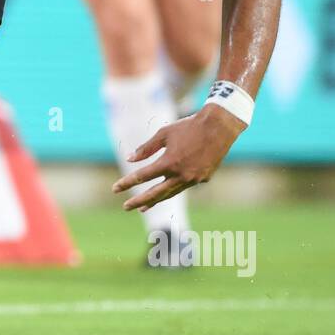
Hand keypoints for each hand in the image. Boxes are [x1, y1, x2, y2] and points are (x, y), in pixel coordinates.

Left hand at [113, 106, 243, 211]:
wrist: (219, 127)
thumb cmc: (189, 127)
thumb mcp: (164, 134)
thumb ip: (146, 148)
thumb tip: (129, 159)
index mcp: (169, 163)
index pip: (143, 177)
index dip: (127, 183)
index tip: (115, 188)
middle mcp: (181, 175)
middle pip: (156, 193)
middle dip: (139, 201)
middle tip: (125, 207)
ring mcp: (194, 179)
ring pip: (171, 193)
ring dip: (156, 200)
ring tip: (144, 207)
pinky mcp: (204, 178)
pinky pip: (185, 185)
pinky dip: (175, 187)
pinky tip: (169, 187)